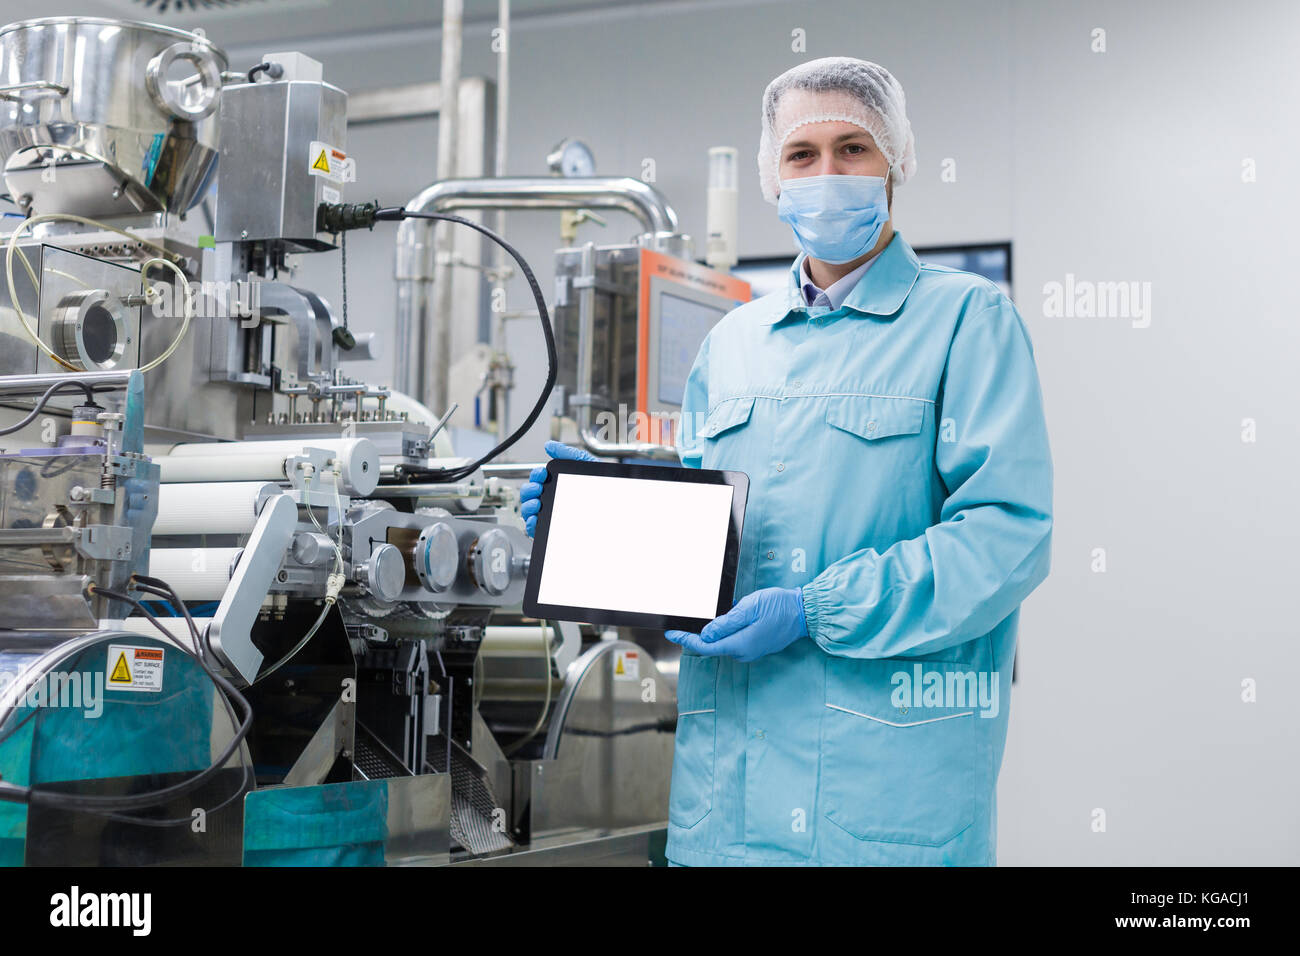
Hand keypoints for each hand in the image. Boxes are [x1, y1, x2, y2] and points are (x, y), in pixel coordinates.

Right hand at [519, 440, 596, 537]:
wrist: (614, 501)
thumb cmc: (602, 484)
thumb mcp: (585, 464)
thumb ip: (567, 453)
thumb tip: (550, 445)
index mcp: (556, 482)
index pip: (537, 479)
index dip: (536, 475)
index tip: (542, 473)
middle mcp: (551, 498)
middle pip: (529, 494)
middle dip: (529, 490)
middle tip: (539, 488)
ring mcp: (551, 514)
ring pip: (529, 511)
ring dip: (527, 506)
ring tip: (537, 504)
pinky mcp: (552, 529)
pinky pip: (534, 529)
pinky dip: (530, 524)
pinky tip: (535, 519)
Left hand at [666, 587, 807, 662]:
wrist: (803, 613)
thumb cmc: (778, 607)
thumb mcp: (748, 608)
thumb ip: (725, 623)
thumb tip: (705, 635)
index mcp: (740, 644)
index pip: (705, 646)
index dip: (686, 639)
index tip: (672, 633)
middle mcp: (744, 652)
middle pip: (712, 646)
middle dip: (695, 637)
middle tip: (681, 626)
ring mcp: (751, 650)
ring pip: (723, 643)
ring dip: (711, 633)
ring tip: (701, 621)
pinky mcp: (755, 645)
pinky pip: (734, 640)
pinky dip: (724, 632)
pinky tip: (722, 620)